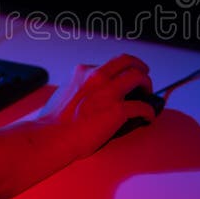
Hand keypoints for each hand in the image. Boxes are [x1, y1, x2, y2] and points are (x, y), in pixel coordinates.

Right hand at [40, 54, 156, 157]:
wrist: (51, 137)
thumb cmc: (52, 123)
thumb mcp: (63, 93)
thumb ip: (78, 89)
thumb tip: (86, 96)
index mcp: (83, 73)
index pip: (109, 64)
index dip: (119, 70)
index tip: (123, 77)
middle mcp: (97, 77)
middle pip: (127, 62)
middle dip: (139, 66)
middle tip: (144, 75)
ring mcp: (108, 92)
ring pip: (139, 78)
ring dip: (147, 85)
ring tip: (148, 94)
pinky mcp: (117, 110)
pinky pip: (142, 106)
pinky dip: (149, 111)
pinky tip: (148, 116)